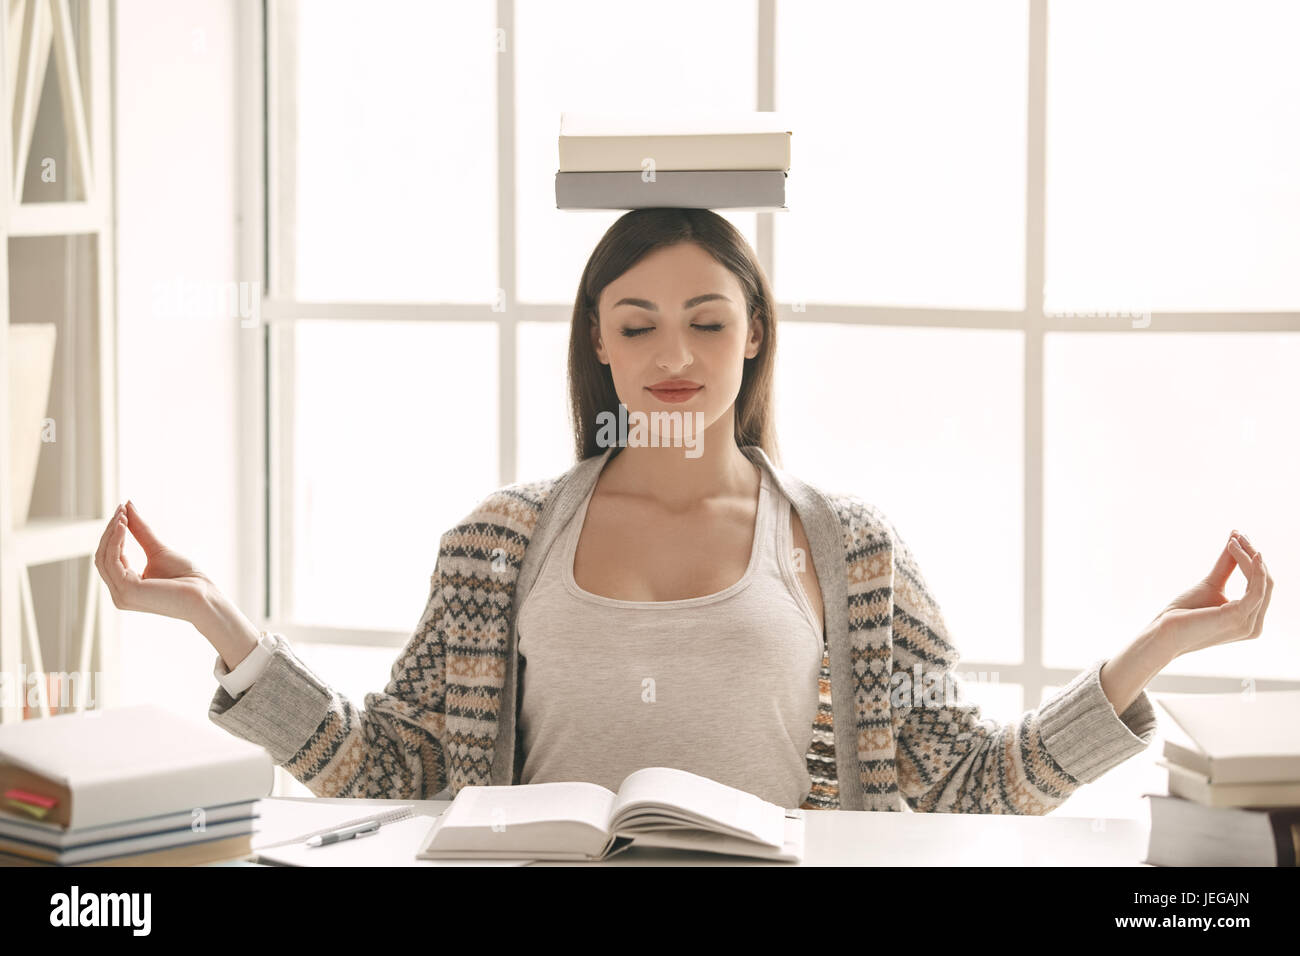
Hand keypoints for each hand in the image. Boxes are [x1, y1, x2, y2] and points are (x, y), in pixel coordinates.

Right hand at [94, 501, 214, 622]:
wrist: (203, 595)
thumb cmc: (186, 577)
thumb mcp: (157, 550)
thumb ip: (140, 531)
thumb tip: (128, 505)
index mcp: (126, 587)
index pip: (109, 558)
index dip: (113, 534)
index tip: (122, 510)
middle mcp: (119, 594)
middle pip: (102, 557)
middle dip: (110, 532)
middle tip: (121, 509)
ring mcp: (121, 594)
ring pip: (104, 558)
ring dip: (111, 534)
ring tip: (123, 515)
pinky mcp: (127, 590)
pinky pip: (112, 561)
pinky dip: (116, 541)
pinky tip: (124, 526)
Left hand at [1150, 530, 1273, 657]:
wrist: (1164, 632)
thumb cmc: (1184, 612)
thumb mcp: (1211, 584)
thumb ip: (1227, 565)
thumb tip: (1235, 538)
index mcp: (1250, 619)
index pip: (1261, 585)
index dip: (1253, 561)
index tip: (1238, 537)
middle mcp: (1254, 625)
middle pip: (1266, 582)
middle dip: (1253, 555)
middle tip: (1238, 534)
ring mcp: (1249, 624)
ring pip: (1262, 582)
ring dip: (1250, 557)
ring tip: (1236, 539)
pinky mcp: (1239, 617)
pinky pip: (1256, 589)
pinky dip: (1254, 568)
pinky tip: (1248, 552)